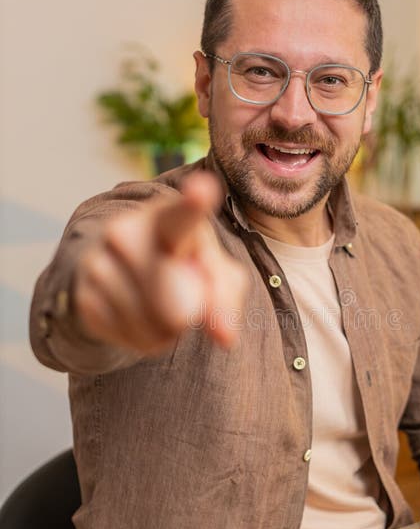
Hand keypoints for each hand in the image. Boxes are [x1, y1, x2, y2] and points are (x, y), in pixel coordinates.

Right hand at [74, 172, 247, 353]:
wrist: (128, 275)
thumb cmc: (187, 268)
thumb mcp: (216, 275)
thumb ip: (226, 296)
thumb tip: (224, 337)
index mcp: (169, 217)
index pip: (182, 216)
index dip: (194, 204)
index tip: (204, 190)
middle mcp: (125, 231)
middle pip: (167, 288)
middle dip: (186, 310)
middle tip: (187, 303)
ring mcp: (98, 263)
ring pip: (150, 320)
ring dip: (166, 330)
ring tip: (159, 309)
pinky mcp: (83, 296)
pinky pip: (127, 336)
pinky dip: (143, 339)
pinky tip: (137, 318)